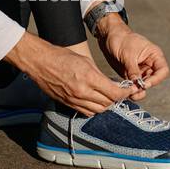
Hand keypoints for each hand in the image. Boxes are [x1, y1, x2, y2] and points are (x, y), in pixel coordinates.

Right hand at [3, 32, 129, 115]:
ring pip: (98, 110)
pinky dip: (94, 109)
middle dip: (117, 99)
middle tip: (120, 93)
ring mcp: (74, 100)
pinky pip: (86, 112)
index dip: (125, 93)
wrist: (40, 62)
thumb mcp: (85, 61)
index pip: (114, 93)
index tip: (129, 90)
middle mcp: (82, 92)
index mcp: (89, 78)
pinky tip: (95, 101)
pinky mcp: (67, 104)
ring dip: (106, 105)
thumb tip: (110, 84)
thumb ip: (99, 75)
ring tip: (109, 97)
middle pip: (108, 103)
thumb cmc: (61, 57)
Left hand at [97, 23, 169, 99]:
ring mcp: (140, 70)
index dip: (156, 79)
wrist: (109, 36)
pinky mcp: (131, 75)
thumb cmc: (121, 39)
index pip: (163, 71)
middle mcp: (150, 64)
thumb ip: (133, 70)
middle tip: (135, 91)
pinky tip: (125, 91)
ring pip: (143, 85)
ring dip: (138, 91)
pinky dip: (131, 90)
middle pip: (153, 80)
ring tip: (130, 94)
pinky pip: (134, 85)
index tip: (144, 84)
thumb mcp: (128, 54)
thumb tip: (137, 84)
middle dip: (145, 87)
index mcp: (154, 55)